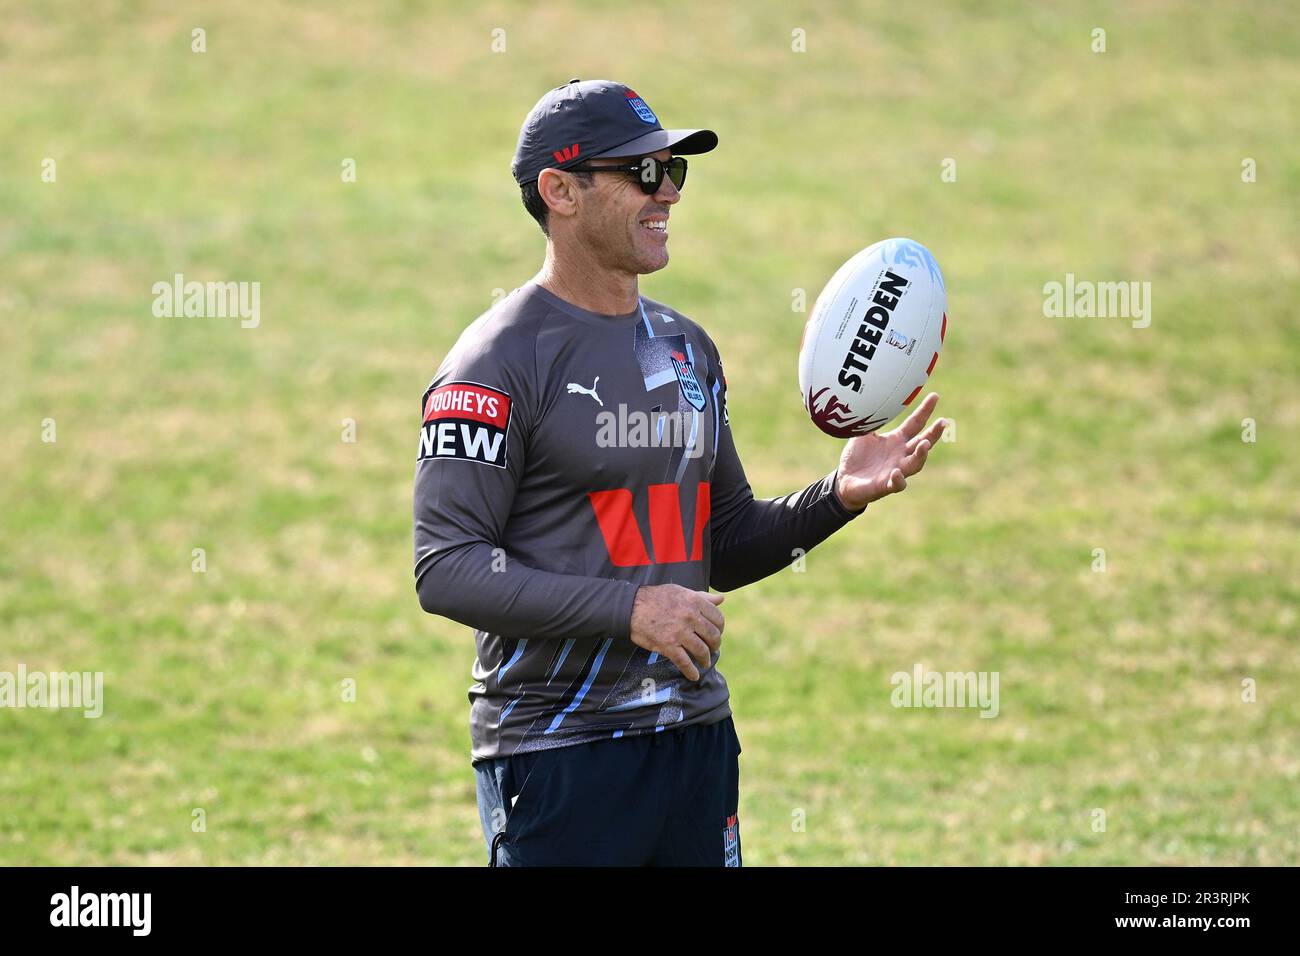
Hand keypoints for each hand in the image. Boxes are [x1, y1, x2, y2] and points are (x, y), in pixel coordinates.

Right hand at [629, 585, 724, 681]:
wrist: (631, 607)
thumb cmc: (656, 597)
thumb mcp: (680, 591)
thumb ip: (702, 596)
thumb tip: (721, 599)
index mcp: (694, 602)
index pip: (717, 618)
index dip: (720, 628)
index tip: (716, 633)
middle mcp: (690, 617)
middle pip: (713, 636)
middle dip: (715, 645)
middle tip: (713, 649)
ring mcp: (680, 632)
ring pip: (701, 651)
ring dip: (705, 659)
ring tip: (705, 662)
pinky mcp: (668, 646)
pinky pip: (684, 662)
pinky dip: (691, 671)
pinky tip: (694, 676)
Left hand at [833, 392, 944, 511]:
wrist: (844, 480)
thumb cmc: (856, 457)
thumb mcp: (862, 434)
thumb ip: (870, 420)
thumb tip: (873, 399)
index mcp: (897, 440)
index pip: (915, 424)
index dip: (925, 411)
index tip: (935, 396)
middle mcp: (901, 455)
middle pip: (923, 443)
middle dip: (934, 433)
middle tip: (943, 422)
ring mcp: (896, 470)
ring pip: (915, 464)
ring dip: (921, 455)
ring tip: (924, 444)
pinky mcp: (886, 485)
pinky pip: (897, 484)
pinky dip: (899, 479)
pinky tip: (896, 472)